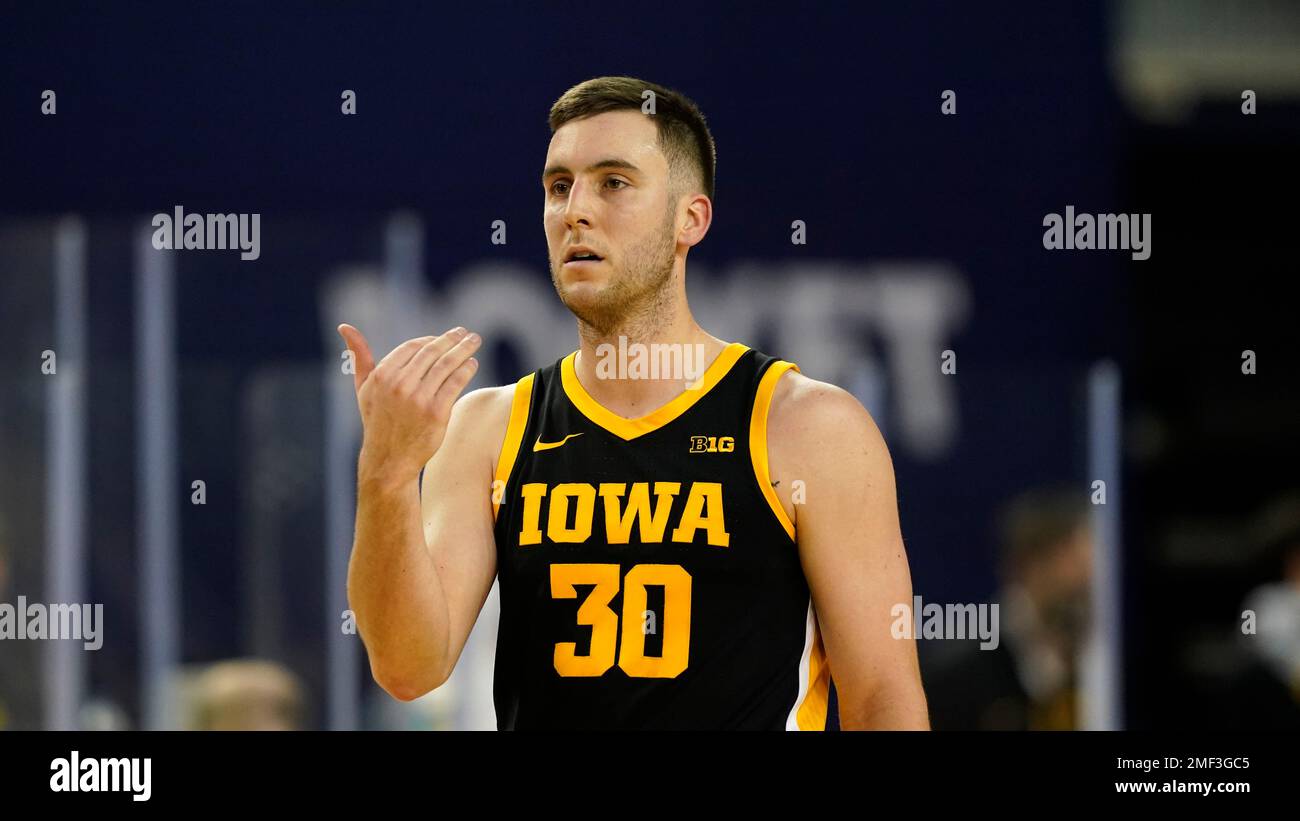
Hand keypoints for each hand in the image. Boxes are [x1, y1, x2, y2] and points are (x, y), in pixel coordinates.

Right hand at [337, 324, 481, 483]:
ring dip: (464, 349)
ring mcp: (418, 399)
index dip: (430, 340)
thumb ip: (358, 357)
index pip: (412, 347)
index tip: (443, 338)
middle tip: (466, 333)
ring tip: (474, 341)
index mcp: (382, 376)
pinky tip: (471, 363)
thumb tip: (344, 327)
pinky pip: (455, 383)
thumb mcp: (363, 388)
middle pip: (432, 352)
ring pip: (446, 365)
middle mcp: (399, 385)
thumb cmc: (377, 420)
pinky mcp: (436, 413)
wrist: (389, 459)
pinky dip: (466, 370)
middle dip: (452, 339)